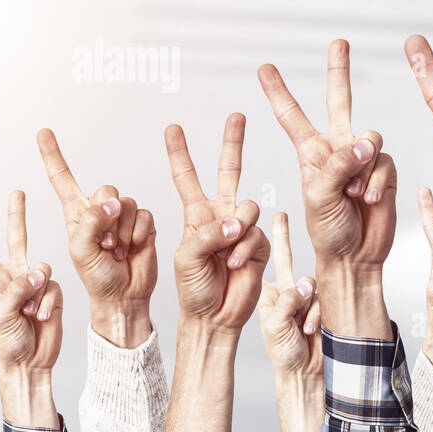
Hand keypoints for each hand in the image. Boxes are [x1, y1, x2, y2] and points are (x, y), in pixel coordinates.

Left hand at [0, 192, 62, 426]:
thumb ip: (17, 290)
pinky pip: (55, 287)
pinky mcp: (53, 294)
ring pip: (43, 267)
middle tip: (17, 193)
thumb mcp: (2, 316)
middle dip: (17, 216)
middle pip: (16, 240)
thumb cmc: (8, 342)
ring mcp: (36, 285)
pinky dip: (50, 302)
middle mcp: (15, 277)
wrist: (30, 361)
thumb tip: (38, 270)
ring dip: (38, 288)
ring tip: (32, 310)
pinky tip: (43, 315)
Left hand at [35, 129, 156, 347]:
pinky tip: (133, 248)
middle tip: (105, 244)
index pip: (62, 179)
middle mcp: (98, 212)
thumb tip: (111, 202)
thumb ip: (91, 223)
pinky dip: (139, 233)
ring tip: (117, 251)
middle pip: (106, 190)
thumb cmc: (96, 279)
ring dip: (123, 230)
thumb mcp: (80, 252)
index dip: (54, 156)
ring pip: (128, 202)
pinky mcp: (143, 225)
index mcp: (76, 215)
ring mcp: (122, 218)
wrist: (124, 296)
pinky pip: (145, 215)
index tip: (43, 133)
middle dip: (107, 216)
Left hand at [165, 114, 268, 330]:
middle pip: (229, 171)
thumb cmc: (193, 289)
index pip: (186, 177)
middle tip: (237, 116)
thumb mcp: (184, 257)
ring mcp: (242, 229)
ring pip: (248, 206)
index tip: (173, 129)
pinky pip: (256, 233)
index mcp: (196, 215)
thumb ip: (207, 234)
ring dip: (236, 228)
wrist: (217, 315)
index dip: (180, 154)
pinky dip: (245, 250)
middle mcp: (221, 215)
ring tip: (225, 253)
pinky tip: (235, 265)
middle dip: (233, 143)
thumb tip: (235, 223)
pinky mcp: (259, 243)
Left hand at [257, 41, 395, 267]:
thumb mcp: (319, 197)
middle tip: (339, 42)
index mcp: (310, 154)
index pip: (292, 116)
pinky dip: (378, 180)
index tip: (264, 68)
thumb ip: (338, 165)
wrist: (356, 257)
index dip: (279, 92)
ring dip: (364, 165)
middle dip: (339, 72)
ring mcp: (362, 160)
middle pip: (339, 103)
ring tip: (354, 193)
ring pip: (370, 138)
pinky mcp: (385, 172)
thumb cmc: (327, 232)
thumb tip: (365, 142)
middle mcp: (336, 150)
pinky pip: (386, 162)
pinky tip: (369, 199)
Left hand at [257, 213, 320, 375]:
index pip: (262, 264)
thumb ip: (285, 305)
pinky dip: (315, 316)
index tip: (268, 224)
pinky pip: (320, 300)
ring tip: (302, 328)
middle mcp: (282, 291)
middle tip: (281, 216)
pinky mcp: (316, 305)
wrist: (303, 374)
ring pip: (309, 284)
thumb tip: (303, 288)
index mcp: (266, 294)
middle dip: (282, 237)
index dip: (263, 248)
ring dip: (306, 307)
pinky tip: (310, 330)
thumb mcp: (272, 328)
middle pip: (284, 257)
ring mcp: (300, 298)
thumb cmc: (283, 355)